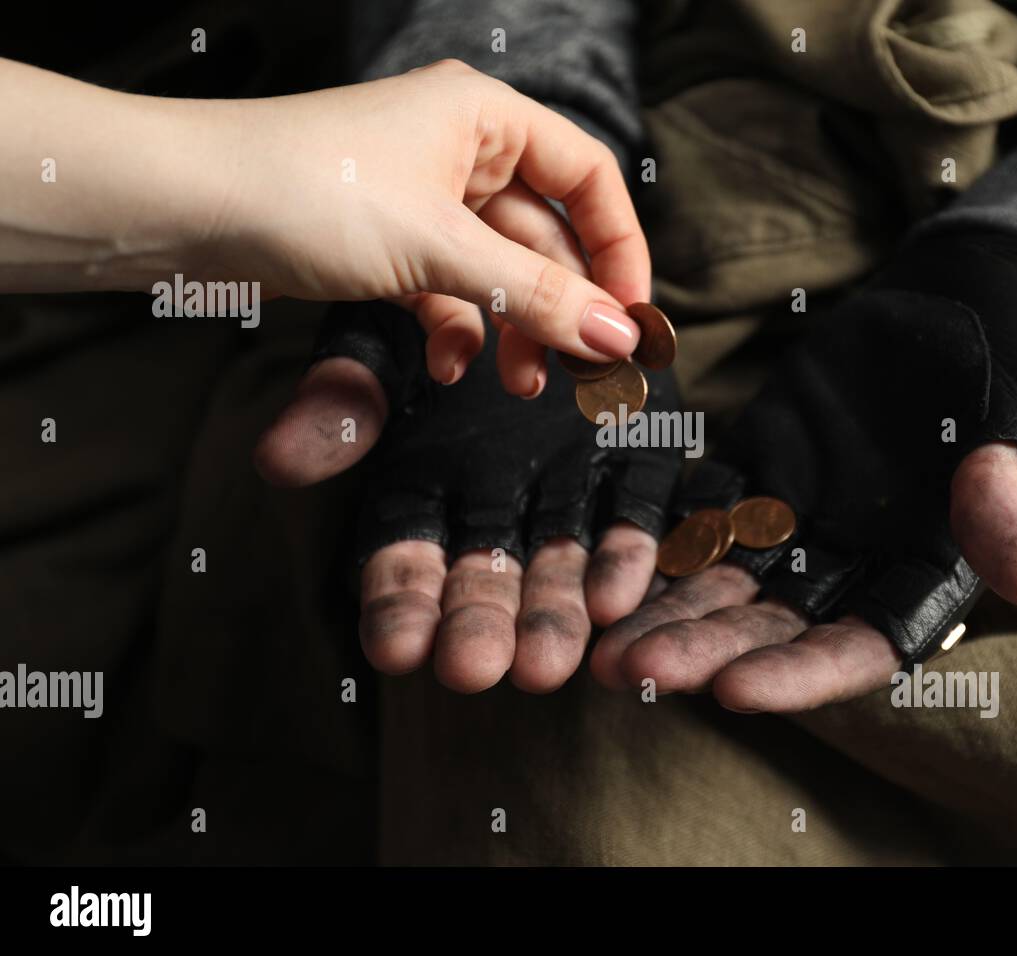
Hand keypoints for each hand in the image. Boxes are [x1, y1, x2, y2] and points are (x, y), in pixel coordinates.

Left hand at [0, 58, 647, 386]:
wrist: (181, 206)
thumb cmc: (306, 192)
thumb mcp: (438, 246)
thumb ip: (535, 295)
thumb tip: (616, 338)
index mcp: (486, 118)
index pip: (589, 177)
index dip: (620, 248)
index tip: (630, 317)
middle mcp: (461, 150)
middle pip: (547, 233)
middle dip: (562, 306)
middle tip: (582, 372)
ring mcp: (424, 198)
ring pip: (500, 270)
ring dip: (515, 329)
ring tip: (522, 386)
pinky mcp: (388, 241)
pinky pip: (451, 289)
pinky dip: (459, 329)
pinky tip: (450, 364)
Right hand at [255, 299, 682, 689]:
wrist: (536, 251)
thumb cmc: (440, 294)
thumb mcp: (383, 335)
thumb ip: (343, 395)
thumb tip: (278, 463)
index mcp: (430, 482)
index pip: (407, 559)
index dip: (401, 603)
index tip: (394, 650)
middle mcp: (498, 498)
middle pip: (487, 576)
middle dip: (480, 624)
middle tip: (475, 669)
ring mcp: (568, 485)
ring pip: (559, 561)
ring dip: (554, 611)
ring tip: (547, 662)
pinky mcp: (633, 462)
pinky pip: (631, 516)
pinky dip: (625, 554)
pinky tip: (617, 594)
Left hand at [592, 231, 1016, 711]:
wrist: (976, 289)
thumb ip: (1004, 502)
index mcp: (923, 575)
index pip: (860, 646)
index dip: (799, 675)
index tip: (733, 691)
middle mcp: (855, 563)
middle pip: (772, 626)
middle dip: (703, 648)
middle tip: (629, 670)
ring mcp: (802, 517)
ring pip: (724, 579)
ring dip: (665, 609)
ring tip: (598, 638)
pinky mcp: (761, 467)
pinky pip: (703, 510)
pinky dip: (659, 535)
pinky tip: (604, 558)